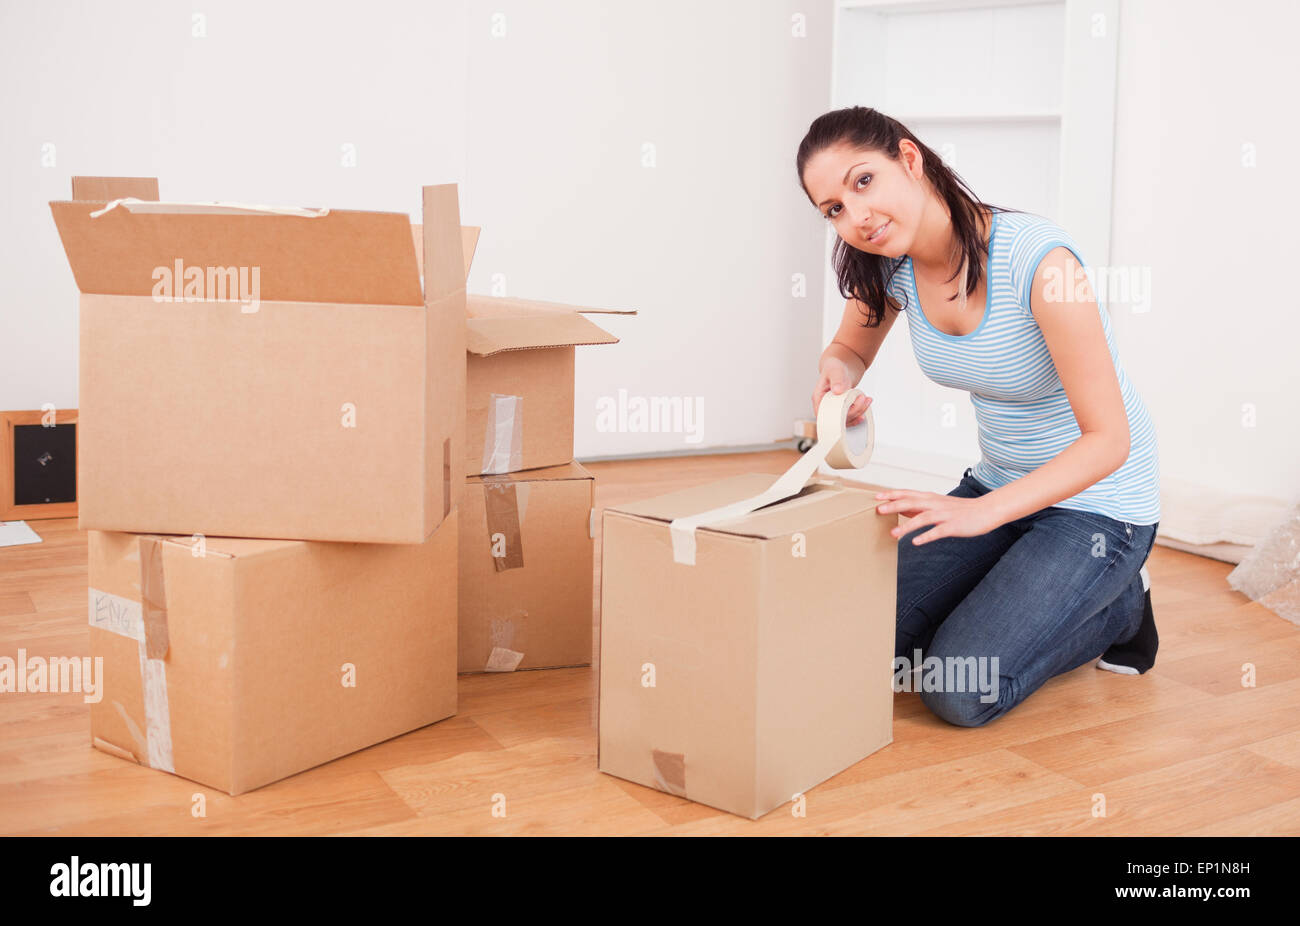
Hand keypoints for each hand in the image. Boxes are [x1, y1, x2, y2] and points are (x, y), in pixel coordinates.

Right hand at [813, 359, 870, 425]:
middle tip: (862, 398)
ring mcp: (835, 409)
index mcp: (819, 398)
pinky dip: (860, 412)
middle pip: (837, 419)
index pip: (825, 414)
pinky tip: (866, 405)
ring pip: (846, 419)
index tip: (850, 407)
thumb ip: (837, 379)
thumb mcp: (835, 369)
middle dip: (852, 411)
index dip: (837, 416)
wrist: (842, 367)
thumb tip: (837, 391)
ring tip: (866, 399)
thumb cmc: (835, 367)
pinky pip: (851, 417)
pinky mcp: (843, 410)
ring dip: (859, 412)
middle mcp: (825, 406)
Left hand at [875, 490, 1003, 544]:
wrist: (986, 510)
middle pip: (912, 503)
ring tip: (893, 534)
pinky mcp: (953, 526)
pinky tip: (916, 542)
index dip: (892, 494)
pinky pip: (938, 532)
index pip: (907, 494)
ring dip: (907, 526)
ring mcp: (944, 515)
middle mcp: (935, 504)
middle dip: (894, 506)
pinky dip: (926, 536)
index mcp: (930, 498)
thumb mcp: (937, 504)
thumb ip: (918, 506)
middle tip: (878, 510)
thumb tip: (899, 507)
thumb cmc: (959, 509)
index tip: (876, 496)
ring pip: (923, 518)